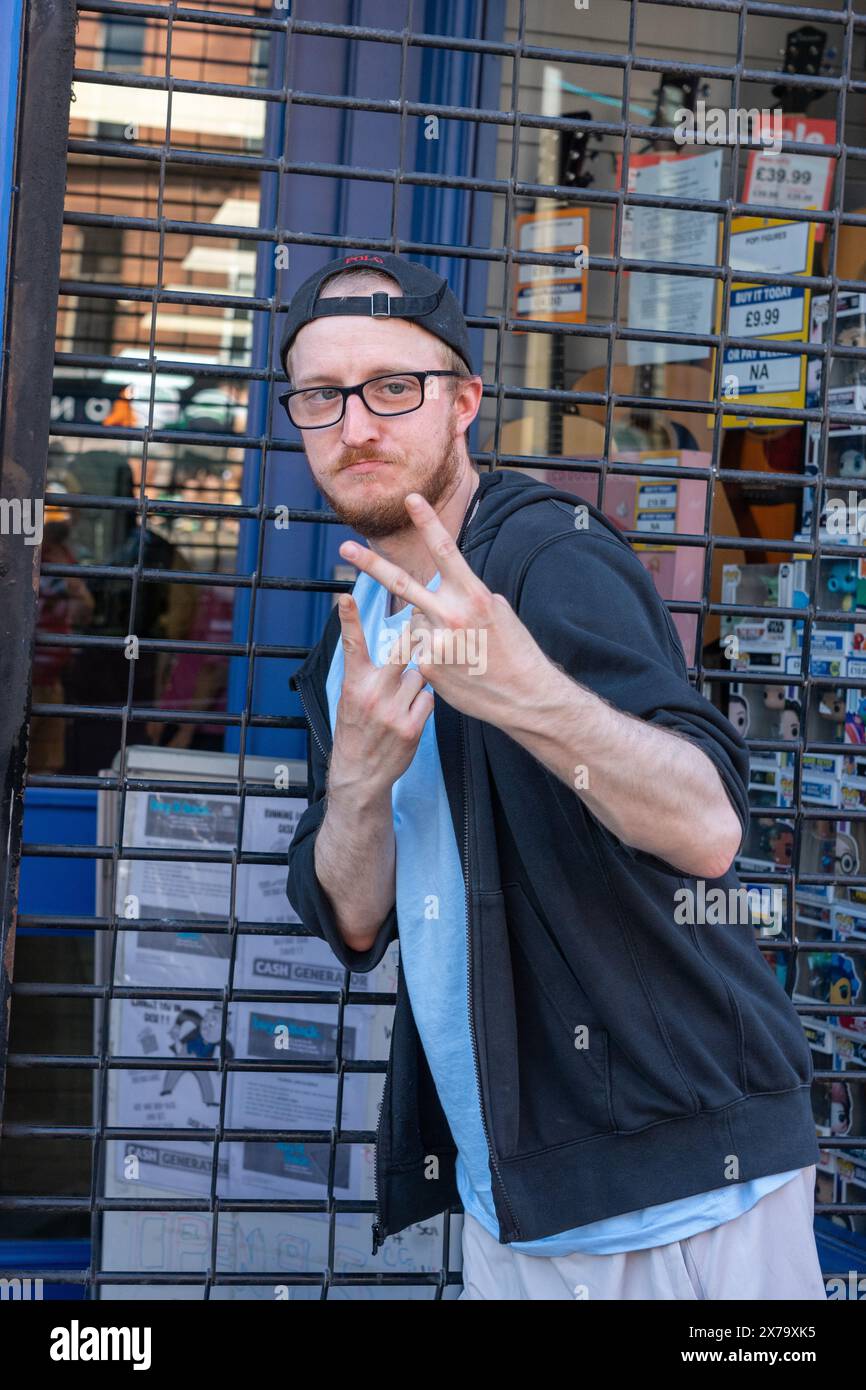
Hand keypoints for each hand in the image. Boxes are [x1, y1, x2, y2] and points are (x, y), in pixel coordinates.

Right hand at [329, 591, 434, 799]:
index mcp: (354, 684)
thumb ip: (367, 674)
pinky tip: (411, 715)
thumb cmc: (356, 729)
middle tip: (421, 624)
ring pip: (419, 677)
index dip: (348, 620)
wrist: (359, 772)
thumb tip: (394, 647)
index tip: (344, 597)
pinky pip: (428, 700)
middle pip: (401, 653)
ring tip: (402, 700)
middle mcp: (373, 694)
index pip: (351, 646)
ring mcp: (393, 711)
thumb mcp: (350, 698)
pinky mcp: (412, 727)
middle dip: (414, 637)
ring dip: (416, 683)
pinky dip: (423, 704)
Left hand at [338, 491, 549, 725]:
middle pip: (402, 584)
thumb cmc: (516, 650)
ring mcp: (435, 642)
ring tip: (461, 648)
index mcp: (474, 595)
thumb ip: (467, 595)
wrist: (524, 696)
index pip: (446, 551)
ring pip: (416, 621)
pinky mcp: (427, 666)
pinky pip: (418, 648)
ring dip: (430, 628)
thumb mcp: (499, 611)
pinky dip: (432, 653)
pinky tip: (455, 666)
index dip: (428, 523)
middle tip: (343, 548)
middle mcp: (451, 615)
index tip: (410, 499)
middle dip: (370, 564)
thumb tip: (443, 591)